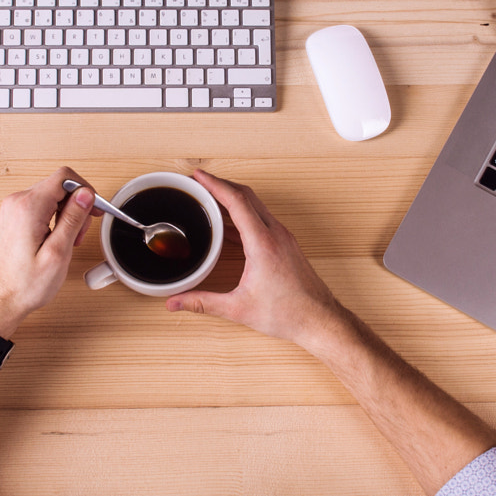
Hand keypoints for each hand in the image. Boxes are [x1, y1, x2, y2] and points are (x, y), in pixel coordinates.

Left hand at [0, 167, 95, 336]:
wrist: (0, 300)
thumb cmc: (24, 284)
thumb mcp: (58, 253)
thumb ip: (73, 219)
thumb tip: (86, 195)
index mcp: (28, 208)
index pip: (64, 178)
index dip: (85, 190)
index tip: (94, 208)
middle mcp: (17, 203)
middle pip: (59, 186)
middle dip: (76, 206)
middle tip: (79, 233)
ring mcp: (13, 209)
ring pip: (51, 196)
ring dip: (66, 213)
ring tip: (68, 240)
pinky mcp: (14, 217)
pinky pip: (41, 206)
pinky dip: (54, 218)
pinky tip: (57, 239)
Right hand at [166, 171, 349, 349]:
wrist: (320, 320)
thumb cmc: (289, 313)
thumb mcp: (238, 308)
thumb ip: (202, 303)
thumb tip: (175, 302)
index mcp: (263, 243)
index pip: (237, 201)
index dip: (214, 184)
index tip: (198, 176)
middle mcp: (276, 234)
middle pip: (247, 196)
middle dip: (221, 185)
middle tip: (199, 182)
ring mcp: (284, 238)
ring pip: (256, 206)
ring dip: (234, 198)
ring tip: (211, 199)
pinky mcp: (286, 245)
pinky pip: (262, 219)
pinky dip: (244, 213)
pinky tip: (230, 224)